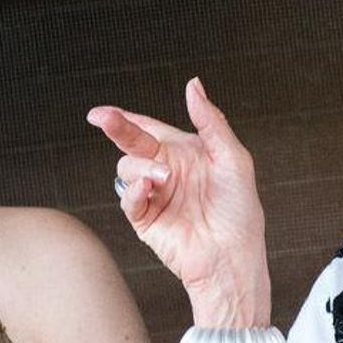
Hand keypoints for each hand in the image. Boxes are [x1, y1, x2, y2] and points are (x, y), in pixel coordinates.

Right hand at [87, 78, 270, 326]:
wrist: (232, 256)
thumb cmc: (239, 211)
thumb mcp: (232, 157)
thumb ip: (210, 120)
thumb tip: (193, 85)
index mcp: (185, 153)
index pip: (150, 128)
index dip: (127, 117)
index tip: (104, 112)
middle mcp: (166, 170)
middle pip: (132, 142)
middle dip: (116, 128)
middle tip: (102, 118)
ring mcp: (154, 195)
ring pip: (127, 168)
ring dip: (141, 167)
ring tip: (164, 178)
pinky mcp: (146, 219)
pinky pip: (128, 198)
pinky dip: (134, 190)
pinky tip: (148, 188)